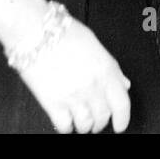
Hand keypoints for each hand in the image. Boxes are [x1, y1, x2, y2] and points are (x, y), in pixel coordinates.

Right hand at [17, 15, 131, 133]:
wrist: (36, 31)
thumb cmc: (64, 32)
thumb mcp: (95, 45)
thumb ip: (111, 67)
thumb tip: (122, 83)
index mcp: (106, 70)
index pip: (122, 103)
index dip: (123, 119)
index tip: (120, 125)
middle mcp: (92, 85)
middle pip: (103, 117)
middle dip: (100, 122)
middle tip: (96, 121)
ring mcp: (73, 96)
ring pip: (85, 125)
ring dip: (84, 126)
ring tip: (81, 122)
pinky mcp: (52, 103)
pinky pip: (64, 126)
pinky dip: (67, 127)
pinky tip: (65, 121)